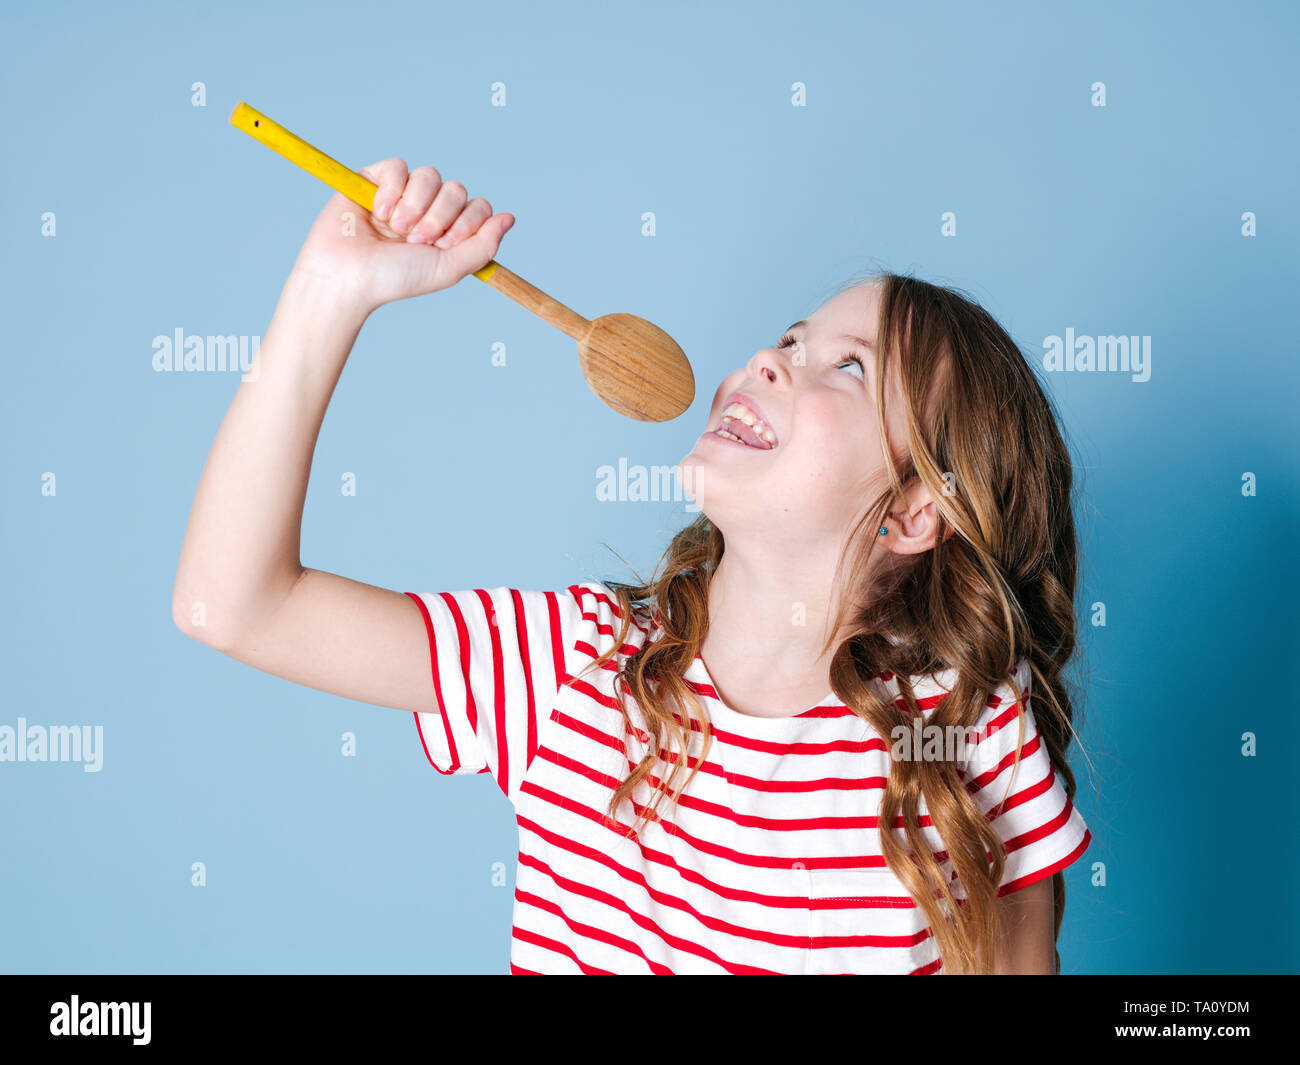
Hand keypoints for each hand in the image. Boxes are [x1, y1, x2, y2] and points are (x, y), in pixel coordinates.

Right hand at [288, 158, 514, 311]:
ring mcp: (402, 194)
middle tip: (416, 241)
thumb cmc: (395, 278)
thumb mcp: (449, 269)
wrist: (347, 276)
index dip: (466, 222)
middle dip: (439, 217)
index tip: (445, 244)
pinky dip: (392, 191)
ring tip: (396, 229)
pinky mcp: (375, 179)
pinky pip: (399, 167)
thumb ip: (483, 246)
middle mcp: (428, 210)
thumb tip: (509, 218)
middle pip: (457, 189)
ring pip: (430, 176)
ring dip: (416, 205)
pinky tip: (379, 212)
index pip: (478, 207)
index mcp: (448, 231)